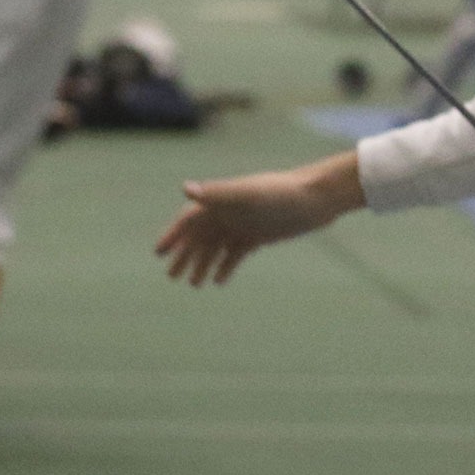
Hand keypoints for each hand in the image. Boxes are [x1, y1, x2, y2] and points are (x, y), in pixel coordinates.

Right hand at [155, 153, 363, 285]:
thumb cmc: (281, 192)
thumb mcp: (248, 194)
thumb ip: (217, 193)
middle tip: (171, 277)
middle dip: (184, 256)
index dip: (173, 235)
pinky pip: (236, 253)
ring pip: (216, 248)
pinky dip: (226, 266)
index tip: (158, 253)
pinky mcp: (259, 236)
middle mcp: (229, 213)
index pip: (188, 220)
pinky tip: (218, 282)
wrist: (316, 199)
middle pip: (199, 237)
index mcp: (221, 201)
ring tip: (193, 285)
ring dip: (203, 264)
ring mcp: (243, 225)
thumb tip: (185, 189)